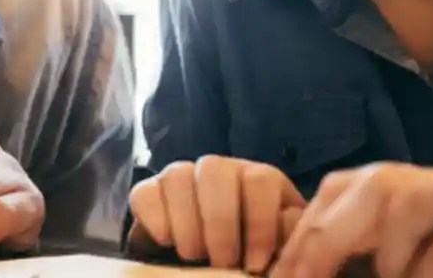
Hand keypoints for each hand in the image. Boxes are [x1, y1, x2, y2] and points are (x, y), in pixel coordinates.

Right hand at [127, 156, 305, 273]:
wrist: (221, 263)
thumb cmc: (256, 255)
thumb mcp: (280, 248)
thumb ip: (288, 235)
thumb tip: (288, 225)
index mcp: (259, 179)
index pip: (259, 181)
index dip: (258, 223)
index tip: (255, 263)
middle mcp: (220, 169)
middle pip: (213, 170)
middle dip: (218, 223)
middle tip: (222, 261)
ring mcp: (182, 176)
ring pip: (177, 176)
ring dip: (187, 224)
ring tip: (195, 256)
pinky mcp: (150, 192)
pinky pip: (144, 193)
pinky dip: (156, 221)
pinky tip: (169, 243)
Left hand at [272, 162, 432, 277]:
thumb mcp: (395, 250)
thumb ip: (350, 257)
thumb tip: (295, 277)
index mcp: (370, 186)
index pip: (313, 217)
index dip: (290, 259)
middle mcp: (403, 181)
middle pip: (343, 210)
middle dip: (314, 260)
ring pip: (398, 215)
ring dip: (387, 262)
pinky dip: (432, 274)